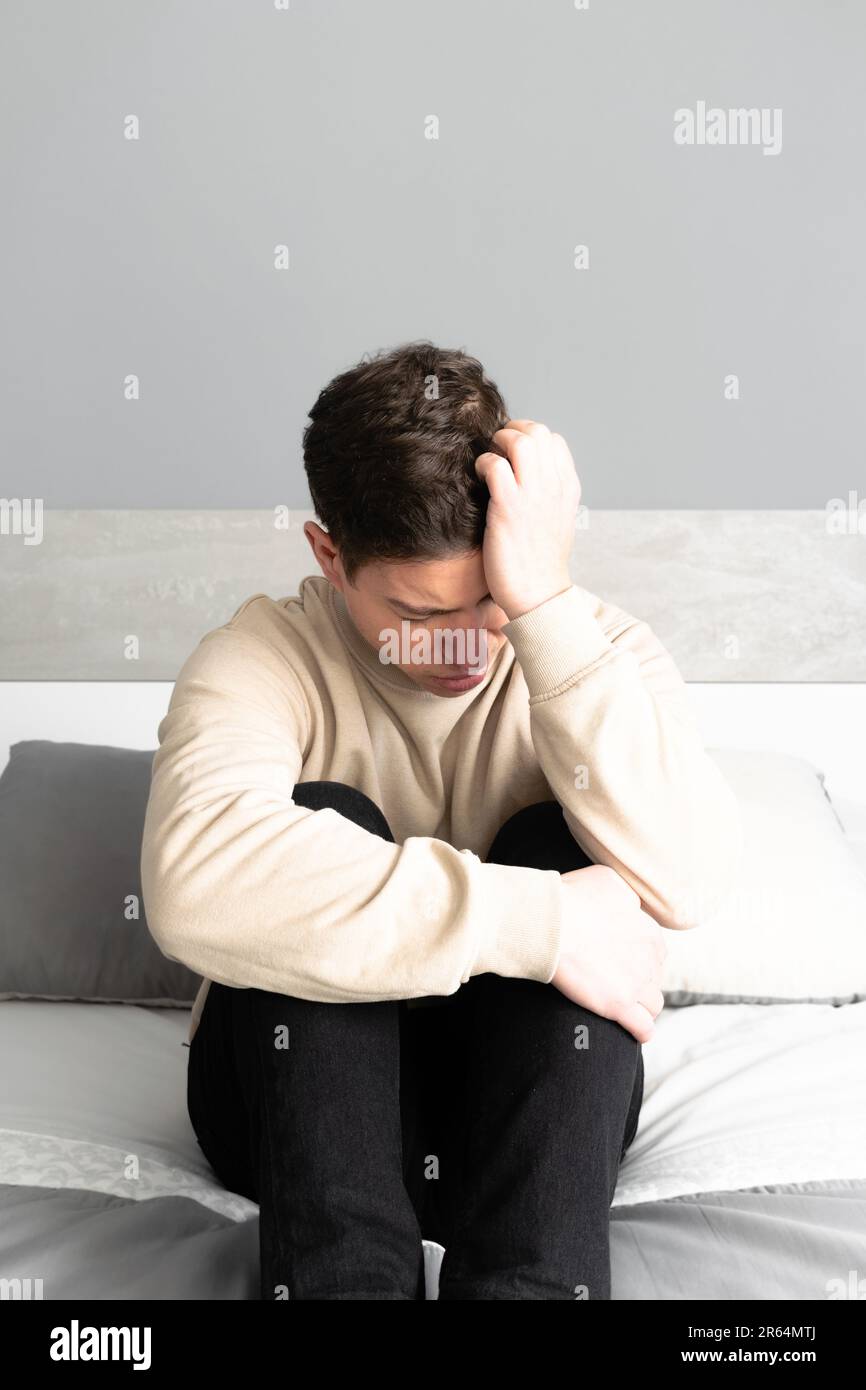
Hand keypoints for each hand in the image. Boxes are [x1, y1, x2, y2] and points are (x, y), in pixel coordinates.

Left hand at [475, 419, 580, 620]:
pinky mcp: (508, 508)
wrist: (539, 596)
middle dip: (512, 431)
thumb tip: (531, 479)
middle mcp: (554, 487)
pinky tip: (479, 478)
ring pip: (520, 441)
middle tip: (496, 448)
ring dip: (498, 442)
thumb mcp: (556, 521)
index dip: (530, 438)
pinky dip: (483, 463)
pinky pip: (494, 465)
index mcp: (568, 488)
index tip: (513, 451)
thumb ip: (549, 495)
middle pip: (539, 432)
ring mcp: (533, 496)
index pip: (555, 441)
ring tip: (488, 460)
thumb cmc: (540, 563)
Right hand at [553, 865, 666, 1042]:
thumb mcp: (608, 881)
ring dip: (643, 1006)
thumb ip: (626, 897)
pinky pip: (643, 1028)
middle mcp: (649, 958)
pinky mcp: (619, 1006)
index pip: (656, 951)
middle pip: (655, 977)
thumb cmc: (573, 897)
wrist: (552, 922)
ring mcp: (637, 984)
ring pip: (654, 1004)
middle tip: (618, 980)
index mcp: (649, 931)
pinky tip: (632, 1030)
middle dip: (641, 980)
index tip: (623, 959)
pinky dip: (640, 1031)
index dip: (640, 957)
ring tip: (627, 1008)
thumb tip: (630, 906)